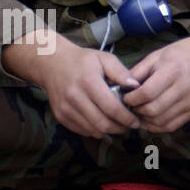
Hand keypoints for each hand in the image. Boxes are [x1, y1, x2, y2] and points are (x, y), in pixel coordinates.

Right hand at [5, 38, 141, 137]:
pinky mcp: (59, 116)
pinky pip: (80, 130)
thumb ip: (121, 72)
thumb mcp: (105, 58)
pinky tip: (104, 124)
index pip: (111, 107)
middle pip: (101, 123)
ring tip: (120, 126)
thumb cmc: (83, 60)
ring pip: (91, 130)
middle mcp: (75, 98)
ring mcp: (65, 109)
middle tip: (130, 126)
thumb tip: (136, 86)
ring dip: (108, 132)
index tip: (136, 121)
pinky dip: (94, 131)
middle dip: (119, 128)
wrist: (52, 64)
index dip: (126, 118)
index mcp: (89, 82)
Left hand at [123, 36, 189, 133]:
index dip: (131, 99)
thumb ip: (138, 72)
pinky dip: (156, 126)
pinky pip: (171, 126)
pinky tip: (150, 119)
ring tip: (140, 112)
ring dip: (145, 120)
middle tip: (131, 106)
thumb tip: (121, 88)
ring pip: (160, 121)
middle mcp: (183, 88)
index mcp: (172, 71)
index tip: (126, 97)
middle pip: (152, 110)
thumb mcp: (158, 55)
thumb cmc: (181, 54)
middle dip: (136, 111)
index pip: (146, 93)